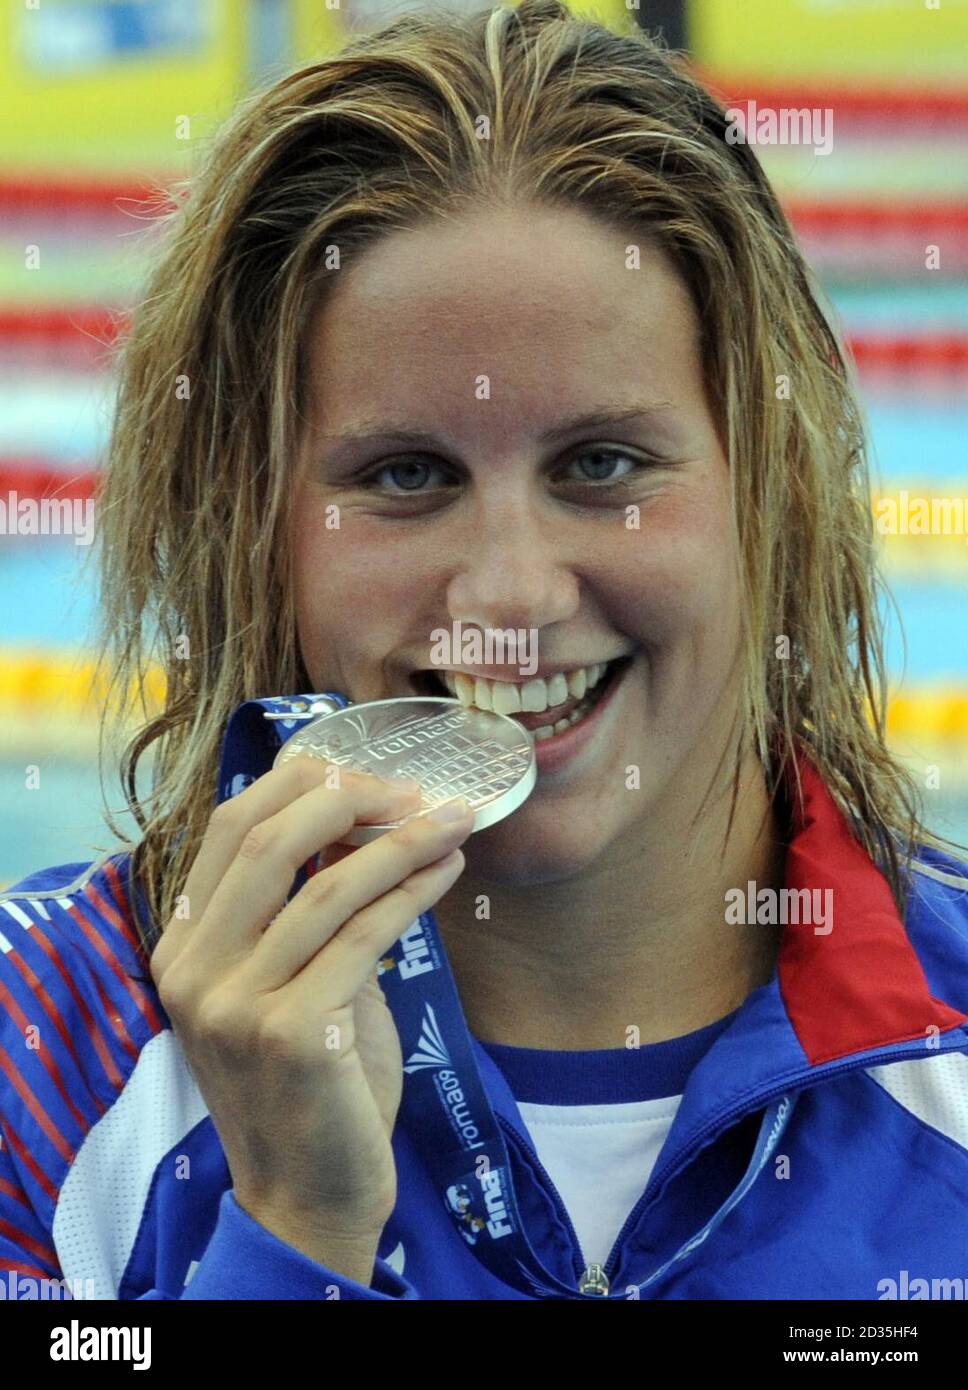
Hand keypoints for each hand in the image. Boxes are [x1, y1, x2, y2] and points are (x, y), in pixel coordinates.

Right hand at [149, 757, 472, 1273]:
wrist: (308, 1193)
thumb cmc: (311, 1081)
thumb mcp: (289, 981)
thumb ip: (306, 909)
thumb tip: (366, 819)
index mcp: (181, 947)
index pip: (230, 826)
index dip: (302, 782)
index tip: (367, 771)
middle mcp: (192, 970)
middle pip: (269, 838)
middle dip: (352, 797)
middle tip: (416, 792)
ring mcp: (234, 1004)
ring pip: (327, 885)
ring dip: (403, 842)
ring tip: (455, 821)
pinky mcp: (291, 1034)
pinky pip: (362, 935)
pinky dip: (412, 892)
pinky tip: (448, 872)